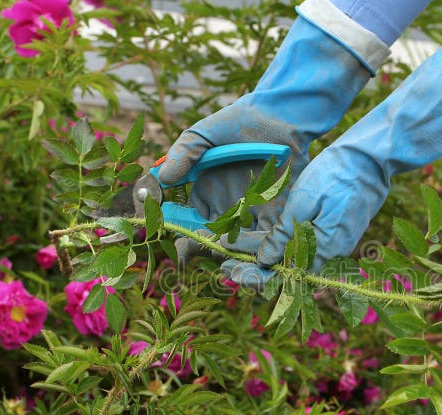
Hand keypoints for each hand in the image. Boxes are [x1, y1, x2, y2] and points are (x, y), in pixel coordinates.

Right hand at [154, 3, 388, 262]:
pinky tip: (260, 263)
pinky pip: (271, 242)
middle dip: (206, 256)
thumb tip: (160, 179)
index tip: (172, 245)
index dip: (175, 238)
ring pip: (241, 250)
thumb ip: (182, 156)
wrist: (281, 115)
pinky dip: (265, 254)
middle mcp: (227, 214)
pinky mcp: (281, 217)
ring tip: (231, 272)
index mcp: (204, 199)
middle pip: (212, 246)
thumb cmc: (238, 123)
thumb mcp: (203, 136)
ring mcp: (253, 218)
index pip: (185, 227)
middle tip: (201, 258)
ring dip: (236, 264)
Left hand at [221, 39, 441, 288]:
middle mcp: (330, 253)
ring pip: (293, 258)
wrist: (370, 159)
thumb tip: (265, 261)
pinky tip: (258, 241)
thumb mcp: (303, 202)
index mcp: (323, 249)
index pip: (285, 275)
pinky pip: (303, 247)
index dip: (255, 275)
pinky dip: (280, 246)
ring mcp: (334, 244)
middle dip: (254, 269)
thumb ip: (285, 235)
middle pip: (287, 271)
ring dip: (264, 258)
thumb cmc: (336, 175)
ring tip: (232, 253)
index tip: (228, 270)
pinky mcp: (334, 232)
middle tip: (223, 266)